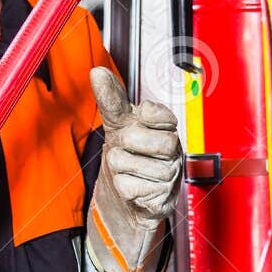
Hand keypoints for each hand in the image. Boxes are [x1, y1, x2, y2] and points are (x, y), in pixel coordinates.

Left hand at [87, 68, 182, 271]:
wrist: (126, 198)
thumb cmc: (128, 155)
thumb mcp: (118, 124)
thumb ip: (112, 99)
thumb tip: (97, 71)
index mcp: (166, 128)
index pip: (160, 114)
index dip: (145, 116)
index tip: (138, 118)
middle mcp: (173, 151)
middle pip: (150, 140)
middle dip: (128, 143)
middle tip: (126, 147)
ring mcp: (170, 176)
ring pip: (137, 165)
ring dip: (121, 167)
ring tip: (127, 168)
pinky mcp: (161, 200)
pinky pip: (131, 188)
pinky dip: (123, 187)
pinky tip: (130, 186)